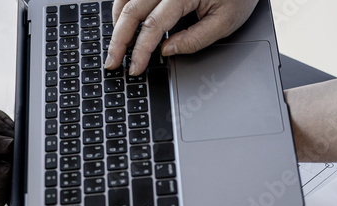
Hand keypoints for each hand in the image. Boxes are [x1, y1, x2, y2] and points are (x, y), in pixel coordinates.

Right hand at [104, 0, 257, 74]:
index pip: (153, 25)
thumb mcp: (225, 23)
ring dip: (118, 22)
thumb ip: (194, 39)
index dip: (140, 49)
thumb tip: (166, 51)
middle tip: (112, 62)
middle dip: (118, 40)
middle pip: (131, 11)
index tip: (134, 67)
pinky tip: (124, 24)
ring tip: (117, 46)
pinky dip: (123, 8)